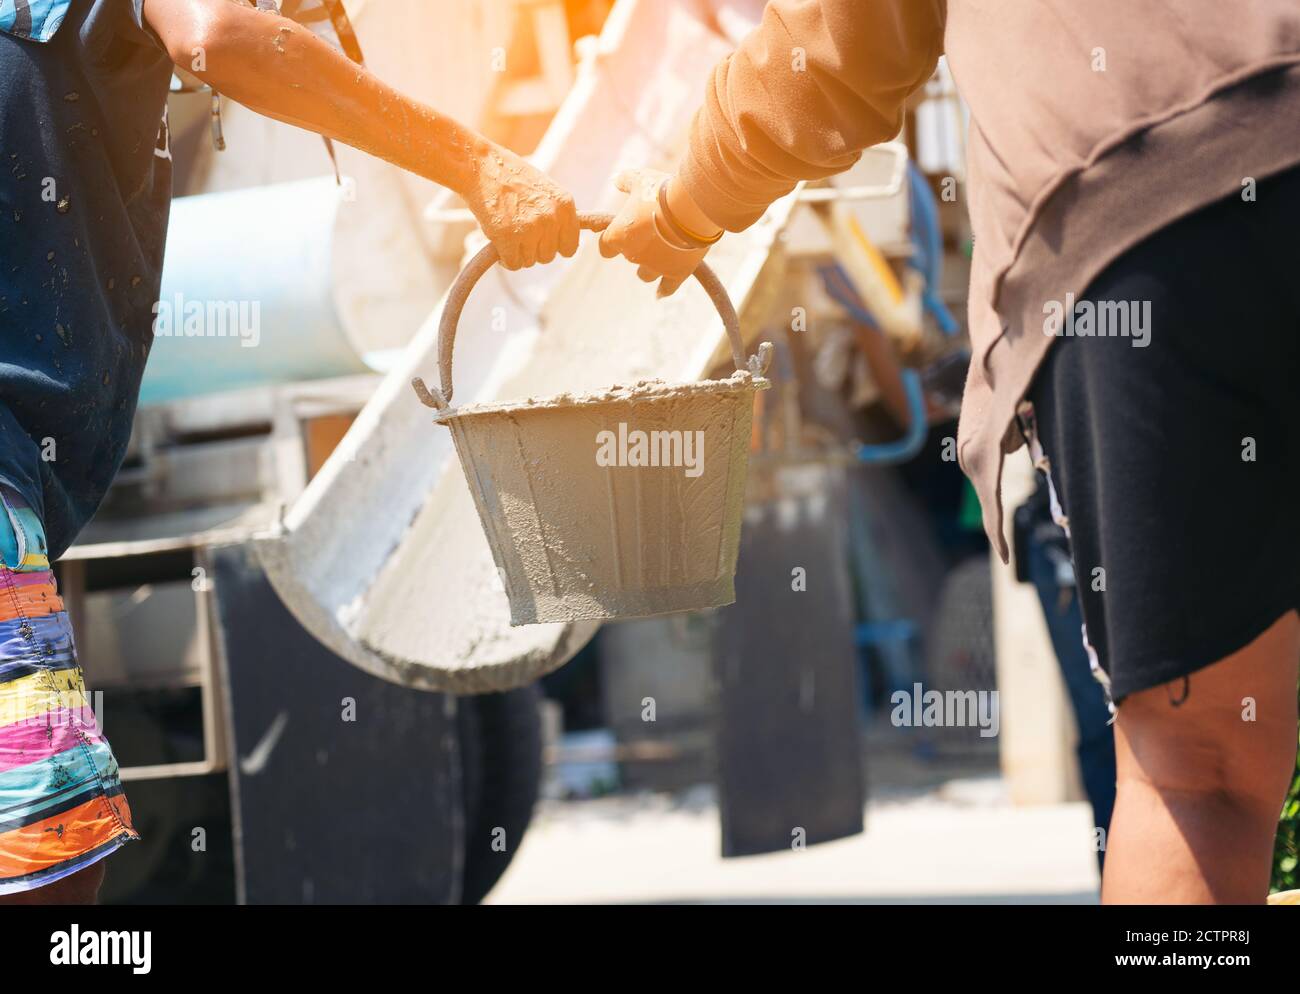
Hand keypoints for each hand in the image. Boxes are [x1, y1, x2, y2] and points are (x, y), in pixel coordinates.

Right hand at [463, 142, 579, 269]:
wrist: (481, 166)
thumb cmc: (511, 176)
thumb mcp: (545, 190)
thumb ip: (556, 214)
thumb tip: (562, 242)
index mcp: (565, 206)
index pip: (570, 246)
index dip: (555, 247)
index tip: (543, 242)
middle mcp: (552, 218)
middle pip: (547, 256)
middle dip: (533, 249)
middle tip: (518, 231)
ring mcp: (530, 229)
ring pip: (529, 261)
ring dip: (517, 252)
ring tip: (507, 230)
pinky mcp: (508, 238)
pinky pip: (513, 264)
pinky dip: (504, 258)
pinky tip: (499, 240)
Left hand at [598, 168, 715, 296]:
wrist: (693, 207)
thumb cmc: (662, 191)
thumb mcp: (641, 179)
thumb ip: (625, 180)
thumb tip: (615, 179)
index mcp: (618, 236)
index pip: (606, 246)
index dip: (613, 240)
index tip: (621, 233)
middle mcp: (632, 255)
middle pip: (628, 257)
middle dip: (637, 247)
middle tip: (651, 233)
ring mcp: (655, 267)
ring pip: (645, 274)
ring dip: (650, 265)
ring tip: (662, 253)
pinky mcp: (676, 273)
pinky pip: (667, 288)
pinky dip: (664, 289)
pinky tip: (660, 292)